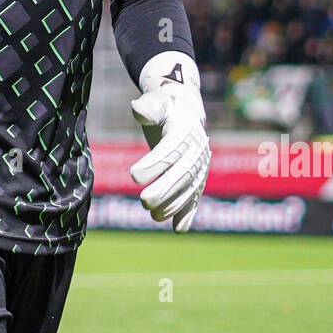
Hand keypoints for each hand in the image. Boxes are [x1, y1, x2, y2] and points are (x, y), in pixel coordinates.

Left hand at [129, 81, 209, 232]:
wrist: (185, 115)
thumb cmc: (164, 109)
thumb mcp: (156, 103)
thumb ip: (148, 108)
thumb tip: (137, 109)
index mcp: (184, 132)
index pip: (169, 150)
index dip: (153, 163)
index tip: (133, 175)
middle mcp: (195, 152)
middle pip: (182, 174)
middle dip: (164, 190)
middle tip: (144, 201)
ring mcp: (199, 168)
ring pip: (188, 190)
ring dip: (173, 205)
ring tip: (153, 215)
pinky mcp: (197, 180)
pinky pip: (194, 198)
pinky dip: (188, 214)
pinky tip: (178, 229)